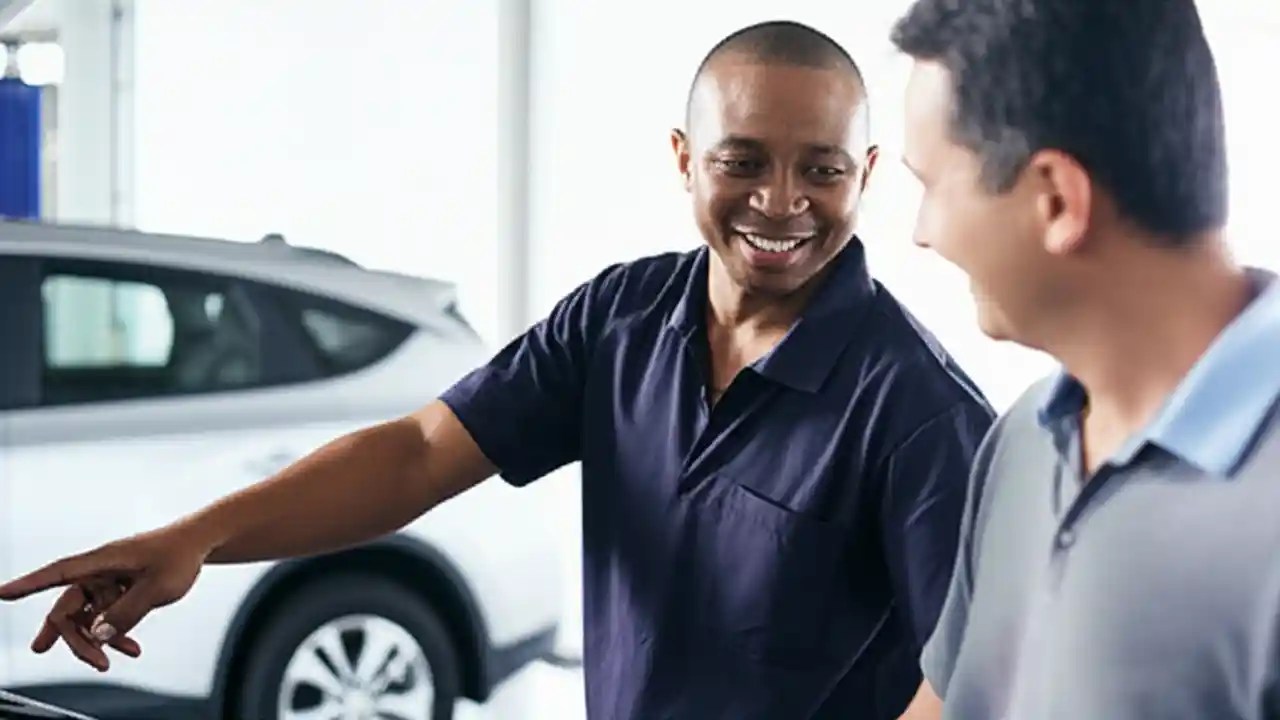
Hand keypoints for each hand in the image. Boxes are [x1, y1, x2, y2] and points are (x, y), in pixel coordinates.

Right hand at [0, 525, 210, 670]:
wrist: (199, 544)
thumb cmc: (178, 556)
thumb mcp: (158, 588)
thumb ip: (128, 612)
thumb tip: (99, 634)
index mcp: (102, 561)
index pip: (58, 573)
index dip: (29, 585)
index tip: (2, 593)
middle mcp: (98, 571)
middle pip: (69, 607)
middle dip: (74, 638)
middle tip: (94, 663)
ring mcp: (106, 582)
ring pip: (87, 617)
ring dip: (97, 641)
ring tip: (110, 662)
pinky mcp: (117, 591)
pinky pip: (106, 617)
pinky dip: (115, 633)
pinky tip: (130, 649)